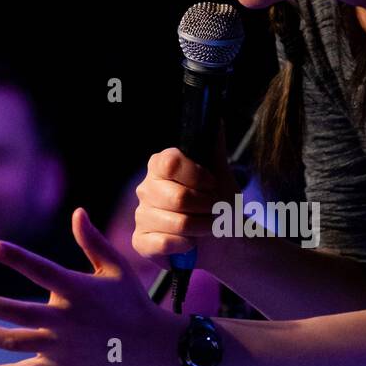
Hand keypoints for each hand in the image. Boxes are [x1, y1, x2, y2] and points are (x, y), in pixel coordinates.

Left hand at [0, 207, 167, 365]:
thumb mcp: (116, 267)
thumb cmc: (131, 301)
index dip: (18, 258)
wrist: (149, 347)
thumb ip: (92, 241)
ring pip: (13, 342)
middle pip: (21, 314)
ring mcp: (61, 347)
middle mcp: (66, 320)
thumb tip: (77, 212)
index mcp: (78, 291)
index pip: (42, 272)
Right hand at [134, 119, 240, 272]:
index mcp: (160, 165)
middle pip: (177, 197)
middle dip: (206, 207)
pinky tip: (190, 243)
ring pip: (176, 223)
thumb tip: (216, 120)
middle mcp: (146, 188)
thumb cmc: (220, 202)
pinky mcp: (141, 242)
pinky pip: (163, 243)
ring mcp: (141, 215)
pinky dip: (185, 245)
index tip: (212, 184)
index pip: (170, 163)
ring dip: (202, 228)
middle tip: (214, 210)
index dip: (197, 176)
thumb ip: (214, 147)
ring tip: (206, 227)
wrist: (224, 237)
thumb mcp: (222, 173)